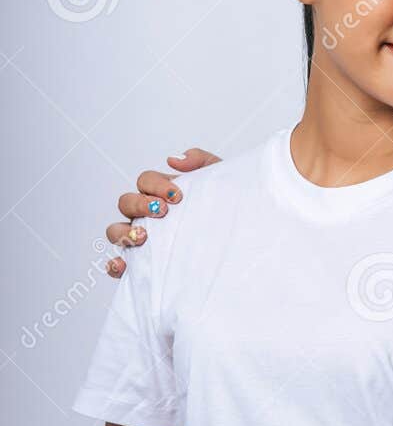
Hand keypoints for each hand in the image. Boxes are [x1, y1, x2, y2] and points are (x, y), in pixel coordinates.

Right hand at [105, 148, 220, 276]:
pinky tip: (124, 265)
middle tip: (162, 212)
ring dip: (123, 231)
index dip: (156, 185)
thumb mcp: (221, 180)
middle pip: (126, 202)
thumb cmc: (228, 209)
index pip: (145, 181)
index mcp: (162, 193)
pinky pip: (120, 263)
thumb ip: (200, 160)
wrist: (244, 240)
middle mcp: (148, 215)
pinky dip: (116, 264)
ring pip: (116, 230)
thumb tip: (173, 161)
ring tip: (143, 237)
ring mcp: (143, 238)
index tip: (177, 196)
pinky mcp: (144, 264)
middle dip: (140, 204)